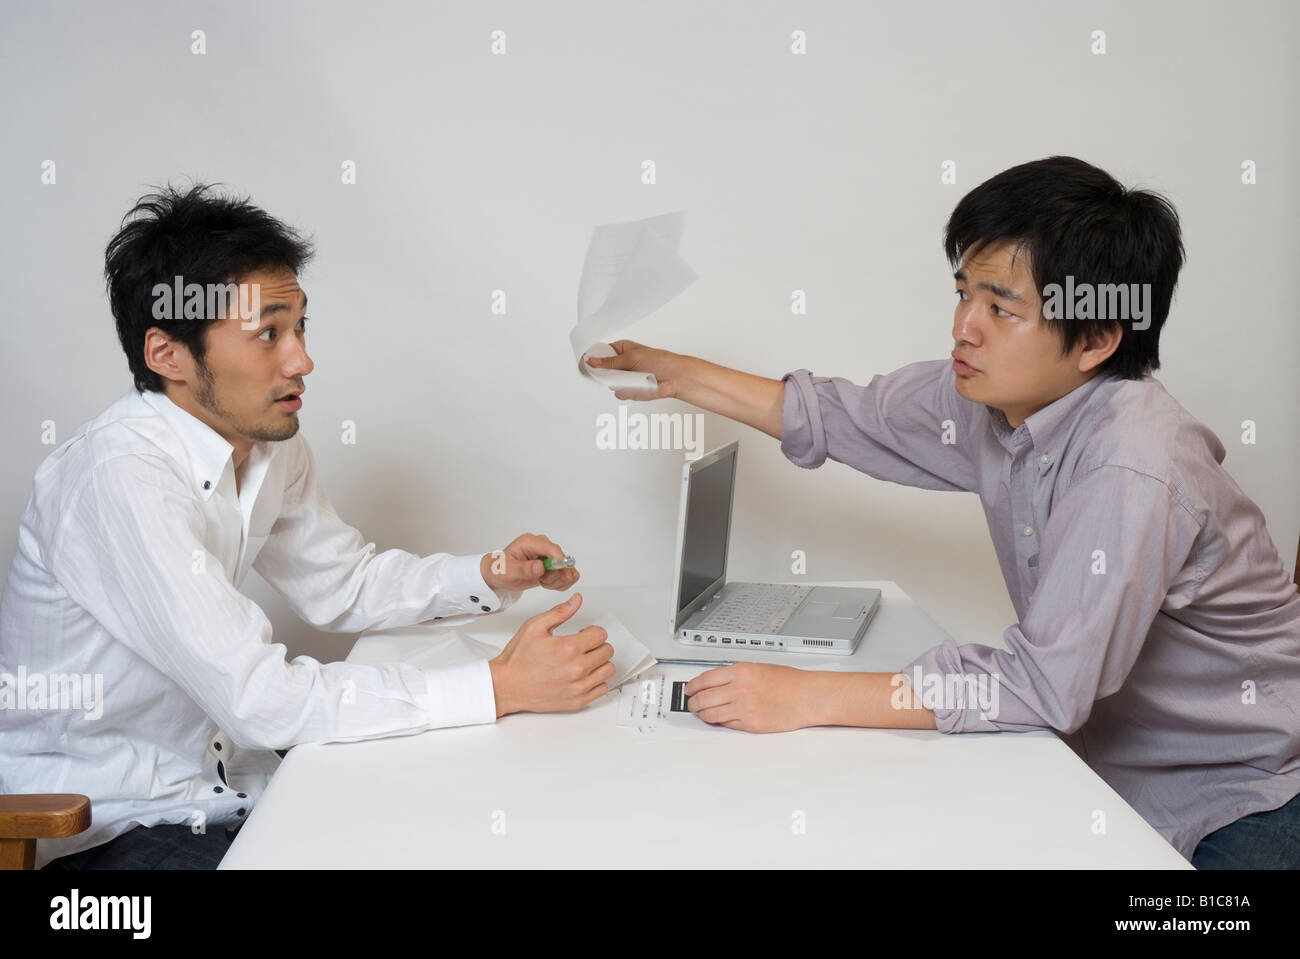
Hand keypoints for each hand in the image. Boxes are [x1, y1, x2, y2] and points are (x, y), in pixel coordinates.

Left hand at [481, 533, 579, 593]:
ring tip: (542, 582)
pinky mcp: (555, 565)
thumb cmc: (500, 569)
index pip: (552, 549)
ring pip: (568, 570)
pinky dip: (561, 583)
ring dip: (557, 580)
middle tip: (541, 581)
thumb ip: (523, 569)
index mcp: (531, 542)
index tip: (557, 575)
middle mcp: (543, 546)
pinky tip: (547, 584)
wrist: (499, 573)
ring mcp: (550, 555)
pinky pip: (569, 575)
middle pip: (562, 560)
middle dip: (554, 576)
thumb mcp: (507, 571)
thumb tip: (540, 567)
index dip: (558, 562)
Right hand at [488, 592, 613, 716]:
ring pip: (608, 669)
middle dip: (596, 644)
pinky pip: (602, 689)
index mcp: (568, 648)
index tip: (583, 633)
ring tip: (585, 660)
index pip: (601, 634)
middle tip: (582, 646)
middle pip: (607, 651)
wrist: (507, 686)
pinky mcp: (577, 701)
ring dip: (599, 662)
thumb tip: (576, 601)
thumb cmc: (518, 659)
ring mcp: (579, 687)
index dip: (592, 630)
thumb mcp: (535, 627)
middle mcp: (577, 668)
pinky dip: (596, 681)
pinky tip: (584, 675)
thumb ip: (560, 612)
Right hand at [585, 340, 686, 401]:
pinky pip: (621, 393)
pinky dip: (631, 390)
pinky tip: (641, 385)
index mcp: (620, 349)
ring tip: (637, 378)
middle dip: (610, 374)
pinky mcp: (630, 390)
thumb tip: (593, 361)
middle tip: (622, 372)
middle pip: (602, 372)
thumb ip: (610, 362)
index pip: (600, 353)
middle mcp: (621, 364)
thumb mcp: (632, 357)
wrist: (675, 378)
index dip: (594, 359)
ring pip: (611, 385)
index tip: (589, 364)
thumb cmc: (660, 361)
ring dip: (623, 383)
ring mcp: (625, 378)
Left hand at [684, 662, 819, 732]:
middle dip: (693, 703)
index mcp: (741, 671)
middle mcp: (740, 689)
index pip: (705, 679)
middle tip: (692, 703)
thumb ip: (735, 675)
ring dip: (703, 714)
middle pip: (703, 698)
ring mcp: (744, 708)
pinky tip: (722, 718)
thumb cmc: (789, 682)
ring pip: (711, 715)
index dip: (692, 686)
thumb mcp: (758, 668)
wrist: (808, 697)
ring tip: (703, 712)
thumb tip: (715, 683)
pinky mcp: (750, 725)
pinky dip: (721, 722)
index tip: (689, 689)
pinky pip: (727, 725)